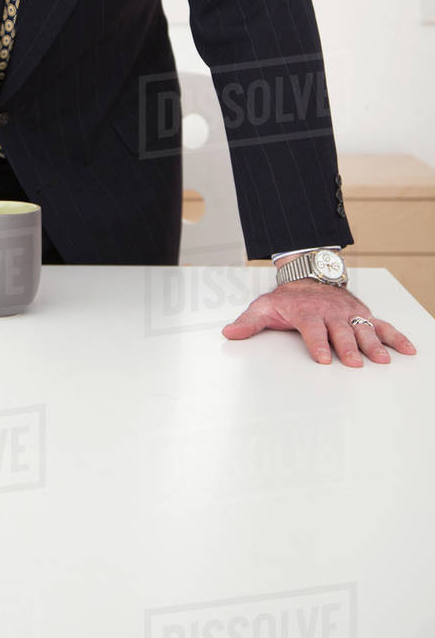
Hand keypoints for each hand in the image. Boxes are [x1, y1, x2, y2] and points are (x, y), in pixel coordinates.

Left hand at [221, 279, 416, 365]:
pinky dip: (396, 337)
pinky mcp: (362, 313)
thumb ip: (249, 322)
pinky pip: (381, 325)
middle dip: (348, 346)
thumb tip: (229, 333)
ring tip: (382, 359)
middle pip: (341, 331)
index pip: (312, 330)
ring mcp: (348, 313)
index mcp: (307, 312)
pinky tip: (408, 350)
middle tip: (355, 362)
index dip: (318, 343)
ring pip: (363, 328)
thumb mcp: (264, 307)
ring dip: (373, 343)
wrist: (308, 275)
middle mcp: (330, 313)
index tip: (324, 358)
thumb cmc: (288, 298)